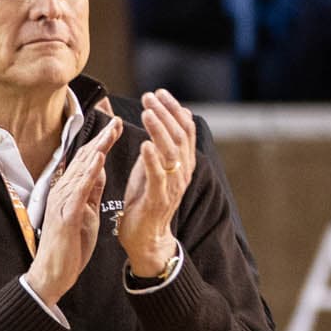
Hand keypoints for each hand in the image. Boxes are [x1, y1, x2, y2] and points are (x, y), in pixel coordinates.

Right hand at [23, 118, 120, 307]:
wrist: (54, 274)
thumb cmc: (69, 246)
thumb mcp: (87, 213)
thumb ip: (92, 191)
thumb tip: (99, 169)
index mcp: (69, 192)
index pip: (87, 162)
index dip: (102, 143)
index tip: (117, 127)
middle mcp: (62, 192)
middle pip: (83, 160)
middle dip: (101, 140)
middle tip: (117, 121)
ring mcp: (61, 203)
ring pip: (80, 170)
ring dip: (96, 149)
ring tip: (110, 132)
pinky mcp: (64, 216)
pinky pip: (78, 190)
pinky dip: (88, 173)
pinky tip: (98, 159)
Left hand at [115, 90, 195, 278]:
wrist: (145, 237)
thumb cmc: (145, 200)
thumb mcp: (150, 166)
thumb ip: (155, 144)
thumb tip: (157, 116)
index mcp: (182, 162)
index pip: (184, 129)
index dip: (173, 109)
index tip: (159, 93)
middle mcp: (181, 171)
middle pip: (180, 135)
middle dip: (165, 112)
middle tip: (150, 96)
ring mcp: (172, 185)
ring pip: (171, 152)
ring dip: (159, 130)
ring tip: (147, 112)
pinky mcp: (158, 199)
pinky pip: (158, 176)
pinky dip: (152, 159)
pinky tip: (145, 144)